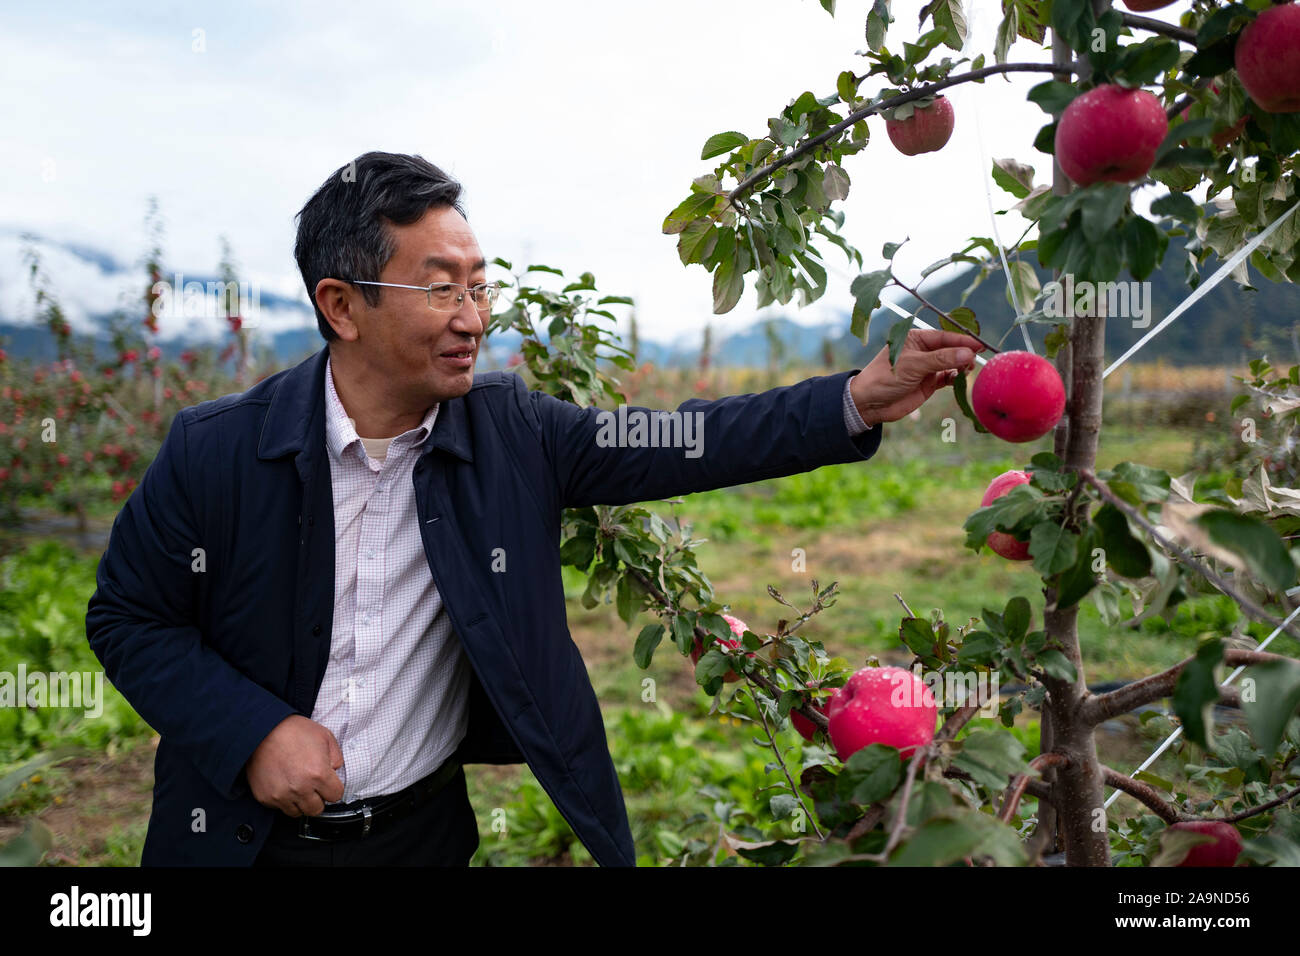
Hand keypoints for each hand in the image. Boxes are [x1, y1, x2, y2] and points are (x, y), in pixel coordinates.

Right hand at [245, 715, 344, 815]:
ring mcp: (281, 795)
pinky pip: (279, 807)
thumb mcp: (325, 736)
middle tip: (313, 786)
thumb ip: (336, 757)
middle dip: (318, 798)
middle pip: (317, 809)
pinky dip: (283, 799)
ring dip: (300, 802)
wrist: (262, 730)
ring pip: (298, 812)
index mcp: (318, 774)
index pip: (336, 796)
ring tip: (297, 784)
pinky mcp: (266, 797)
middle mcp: (300, 789)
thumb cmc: (292, 731)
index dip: (333, 788)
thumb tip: (336, 771)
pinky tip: (283, 783)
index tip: (329, 783)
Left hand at [850, 329, 986, 426]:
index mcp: (916, 338)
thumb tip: (968, 353)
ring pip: (952, 363)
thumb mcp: (914, 365)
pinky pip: (948, 377)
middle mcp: (923, 350)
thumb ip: (941, 359)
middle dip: (964, 352)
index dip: (963, 340)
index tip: (979, 344)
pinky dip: (956, 377)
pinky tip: (961, 378)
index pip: (945, 336)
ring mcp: (927, 367)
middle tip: (976, 359)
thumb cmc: (885, 377)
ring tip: (968, 369)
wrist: (871, 403)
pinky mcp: (929, 383)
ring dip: (962, 365)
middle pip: (951, 348)